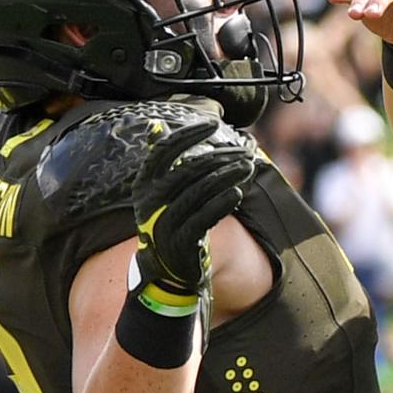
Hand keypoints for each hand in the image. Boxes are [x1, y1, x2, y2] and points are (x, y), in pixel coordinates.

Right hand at [133, 126, 259, 303]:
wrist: (165, 268)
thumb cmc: (168, 220)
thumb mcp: (158, 191)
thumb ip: (160, 160)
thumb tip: (156, 124)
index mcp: (144, 183)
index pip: (164, 150)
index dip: (188, 134)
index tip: (213, 124)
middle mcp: (151, 200)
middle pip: (189, 168)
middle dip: (220, 157)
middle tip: (245, 152)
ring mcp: (165, 221)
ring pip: (201, 190)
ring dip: (228, 176)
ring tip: (248, 168)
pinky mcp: (181, 240)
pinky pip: (205, 217)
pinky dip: (223, 203)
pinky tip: (238, 192)